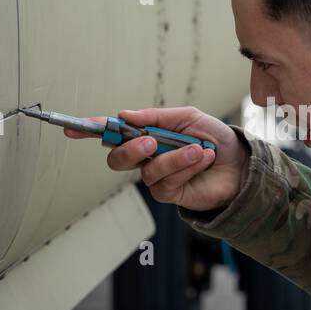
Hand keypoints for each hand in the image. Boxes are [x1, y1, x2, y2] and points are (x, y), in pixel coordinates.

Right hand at [63, 106, 245, 211]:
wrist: (238, 162)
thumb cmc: (213, 138)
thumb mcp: (187, 117)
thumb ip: (156, 117)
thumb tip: (125, 116)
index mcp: (147, 134)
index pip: (113, 133)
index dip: (90, 130)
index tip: (72, 128)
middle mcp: (146, 157)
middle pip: (117, 158)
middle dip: (130, 149)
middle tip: (151, 142)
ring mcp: (156, 177)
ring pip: (146, 170)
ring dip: (174, 158)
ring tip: (198, 150)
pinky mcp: (169, 193)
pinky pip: (164, 183)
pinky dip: (184, 168)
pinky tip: (201, 161)